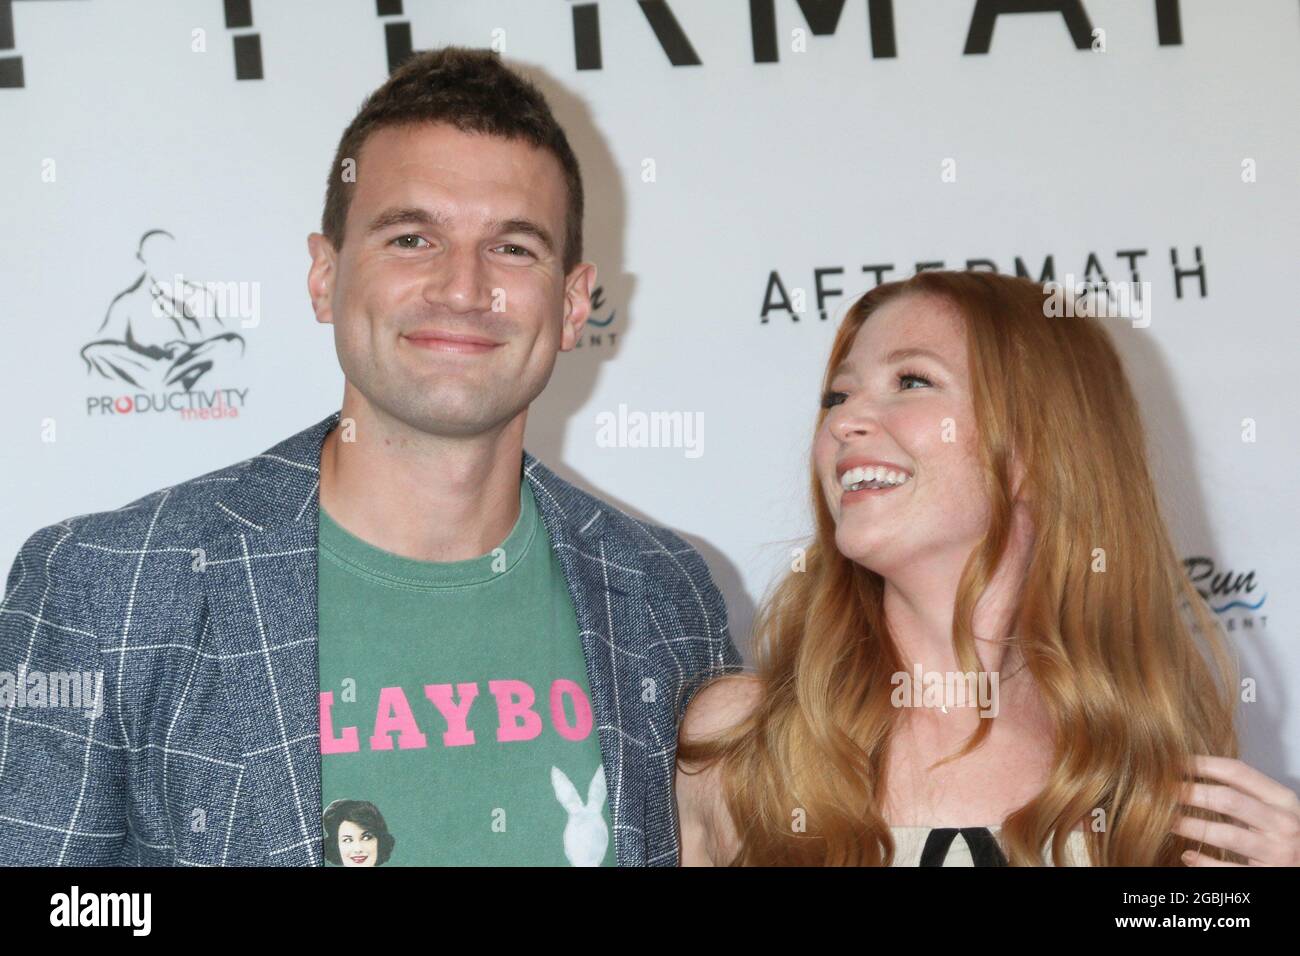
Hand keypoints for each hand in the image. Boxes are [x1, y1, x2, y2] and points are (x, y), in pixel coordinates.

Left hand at [1174, 755, 1299, 865]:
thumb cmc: (1284, 833)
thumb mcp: (1274, 807)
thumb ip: (1244, 791)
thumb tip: (1195, 770)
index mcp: (1282, 800)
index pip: (1238, 772)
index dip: (1202, 764)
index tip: (1174, 762)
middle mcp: (1283, 824)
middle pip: (1228, 800)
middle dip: (1191, 793)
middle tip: (1161, 790)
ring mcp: (1277, 852)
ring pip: (1226, 834)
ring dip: (1190, 826)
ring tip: (1166, 820)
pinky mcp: (1267, 876)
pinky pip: (1229, 869)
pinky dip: (1204, 861)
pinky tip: (1186, 855)